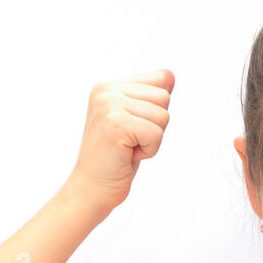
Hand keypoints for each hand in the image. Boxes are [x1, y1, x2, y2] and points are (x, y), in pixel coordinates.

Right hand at [65, 69, 173, 212]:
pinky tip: (127, 155)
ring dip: (151, 140)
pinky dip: (148, 151)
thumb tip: (170, 74)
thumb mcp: (136, 121)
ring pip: (163, 116)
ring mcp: (108, 105)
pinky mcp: (115, 123)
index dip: (154, 112)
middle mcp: (106, 90)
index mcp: (108, 86)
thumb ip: (151, 96)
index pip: (159, 81)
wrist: (92, 188)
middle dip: (155, 125)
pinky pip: (156, 134)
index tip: (131, 128)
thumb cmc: (115, 157)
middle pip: (163, 97)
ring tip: (127, 148)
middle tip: (129, 141)